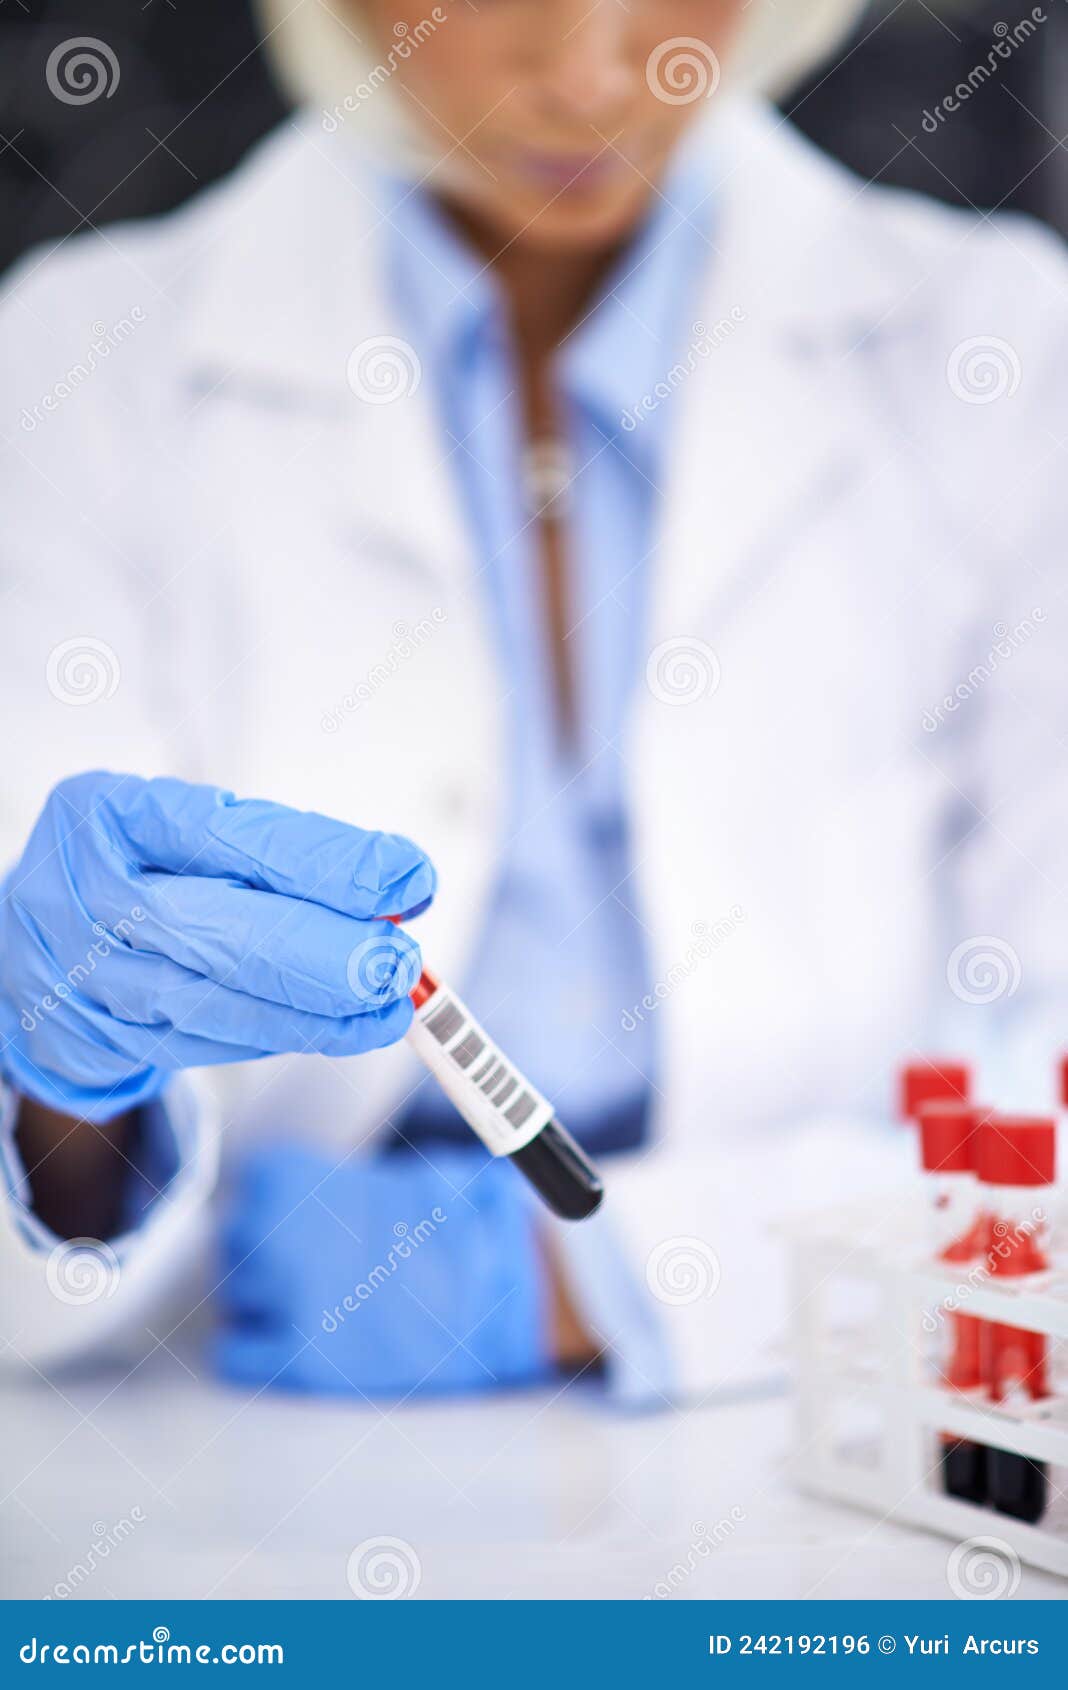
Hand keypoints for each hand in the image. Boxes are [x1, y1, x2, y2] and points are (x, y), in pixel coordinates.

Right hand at [0, 772, 433, 1121]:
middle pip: (213, 930)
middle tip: (398, 962)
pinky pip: (204, 1042)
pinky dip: (279, 1036)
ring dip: (312, 1013)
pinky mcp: (101, 1038)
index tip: (405, 880)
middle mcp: (87, 894)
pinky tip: (341, 1029)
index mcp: (111, 814)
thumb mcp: (193, 828)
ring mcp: (86, 975)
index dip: (323, 863)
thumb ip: (287, 850)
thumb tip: (400, 884)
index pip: (226, 837)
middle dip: (320, 952)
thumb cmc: (140, 865)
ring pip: (211, 1001)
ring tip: (387, 1008)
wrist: (38, 938)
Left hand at [215, 1144, 549, 1397]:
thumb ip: (356, 1185)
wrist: (509, 1300)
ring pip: (235, 1297)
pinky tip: (294, 1346)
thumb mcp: (418, 1181)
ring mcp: (288, 1298)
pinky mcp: (300, 1359)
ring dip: (262, 1302)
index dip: (277, 1204)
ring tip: (310, 1306)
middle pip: (234, 1242)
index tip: (301, 1217)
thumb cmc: (471, 1233)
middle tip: (305, 1266)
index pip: (254, 1185)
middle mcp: (281, 1235)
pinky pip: (236, 1355)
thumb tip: (329, 1196)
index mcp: (304, 1182)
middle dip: (264, 1254)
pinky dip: (254, 1352)